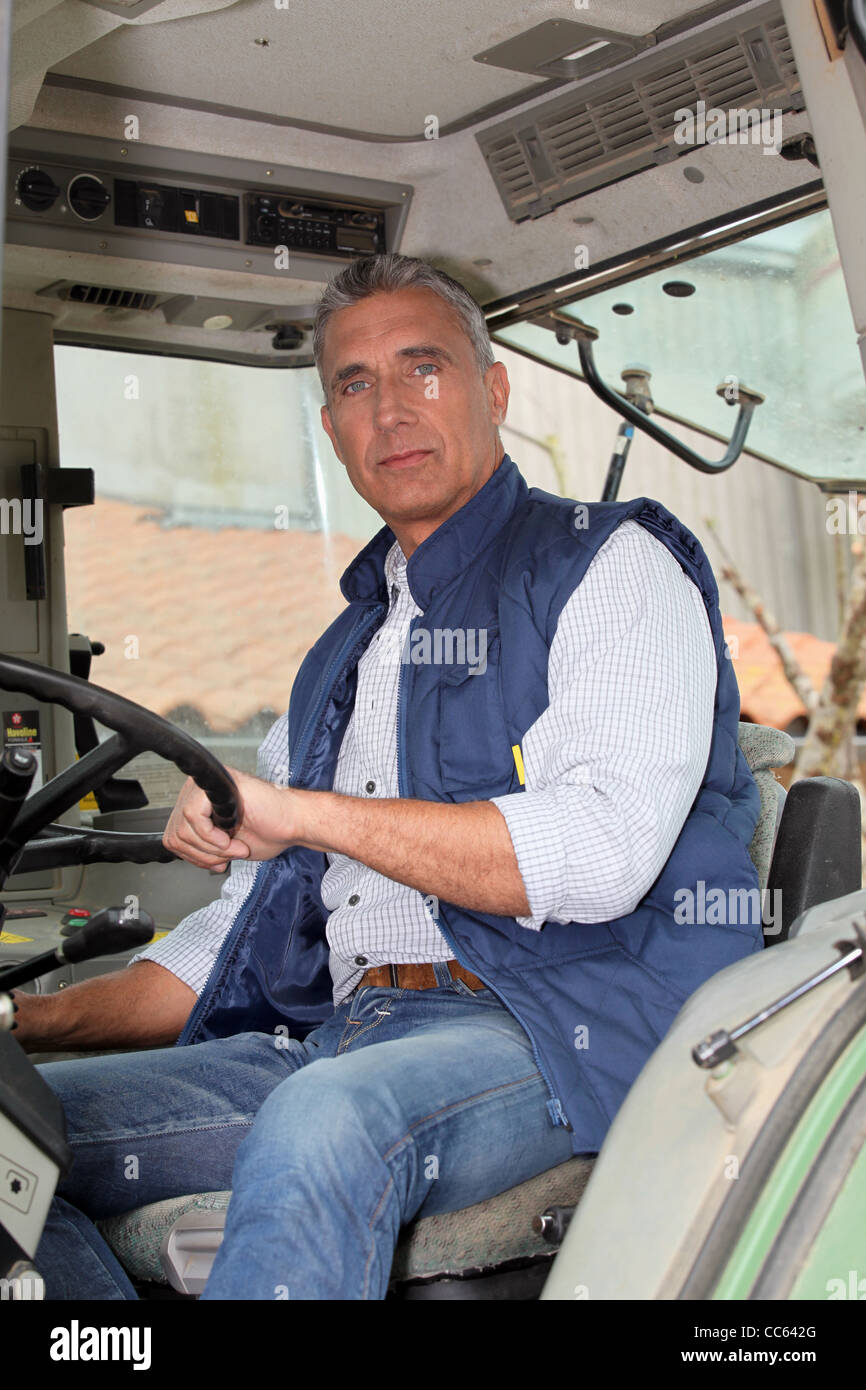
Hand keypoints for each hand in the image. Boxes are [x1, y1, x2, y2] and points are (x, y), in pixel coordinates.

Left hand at [162, 768, 299, 870]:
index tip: (215, 862)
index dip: (192, 856)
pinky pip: (193, 816)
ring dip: (211, 848)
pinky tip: (231, 838)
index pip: (172, 834)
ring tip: (234, 848)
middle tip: (226, 857)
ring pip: (183, 827)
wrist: (294, 823)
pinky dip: (211, 836)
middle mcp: (200, 792)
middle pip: (174, 833)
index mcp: (199, 805)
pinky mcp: (218, 783)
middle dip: (202, 855)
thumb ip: (201, 847)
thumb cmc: (269, 831)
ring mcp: (208, 785)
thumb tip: (183, 853)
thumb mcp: (224, 847)